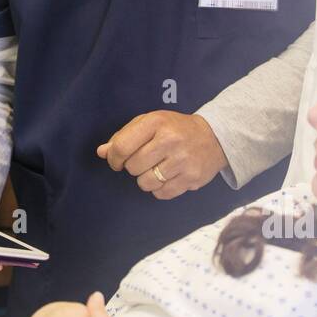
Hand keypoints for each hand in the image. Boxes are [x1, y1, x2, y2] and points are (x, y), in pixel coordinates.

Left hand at [97, 111, 227, 199]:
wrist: (215, 137)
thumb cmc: (175, 128)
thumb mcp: (150, 122)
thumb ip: (124, 136)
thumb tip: (102, 152)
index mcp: (156, 122)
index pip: (122, 147)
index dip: (114, 158)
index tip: (117, 160)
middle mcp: (169, 141)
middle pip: (133, 167)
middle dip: (133, 167)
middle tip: (144, 161)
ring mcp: (182, 161)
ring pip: (146, 183)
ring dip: (146, 179)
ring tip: (156, 169)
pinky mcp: (191, 178)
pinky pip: (161, 194)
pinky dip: (160, 188)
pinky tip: (168, 176)